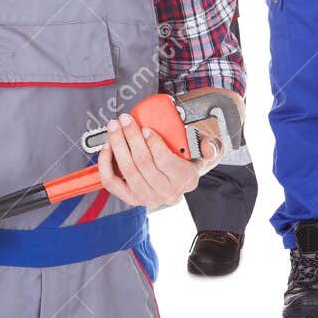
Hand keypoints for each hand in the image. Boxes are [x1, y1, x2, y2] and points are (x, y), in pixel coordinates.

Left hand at [95, 114, 214, 208]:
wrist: (182, 174)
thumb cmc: (192, 157)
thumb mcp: (208, 147)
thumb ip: (211, 145)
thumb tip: (207, 147)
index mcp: (187, 179)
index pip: (164, 161)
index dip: (152, 143)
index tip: (145, 127)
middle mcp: (168, 193)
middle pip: (143, 164)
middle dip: (130, 138)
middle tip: (124, 120)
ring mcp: (148, 198)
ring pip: (127, 171)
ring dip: (118, 146)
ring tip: (114, 127)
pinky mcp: (132, 198)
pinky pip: (113, 182)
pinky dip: (106, 164)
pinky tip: (107, 147)